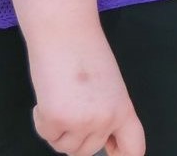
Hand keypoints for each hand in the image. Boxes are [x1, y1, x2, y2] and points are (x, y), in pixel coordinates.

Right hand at [28, 32, 144, 155]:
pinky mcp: (58, 120)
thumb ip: (106, 111)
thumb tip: (103, 142)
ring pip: (65, 147)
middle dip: (73, 135)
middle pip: (87, 151)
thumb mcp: (107, 86)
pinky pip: (46, 135)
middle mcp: (107, 119)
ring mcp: (83, 122)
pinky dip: (42, 120)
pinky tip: (48, 96)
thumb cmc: (84, 53)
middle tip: (69, 106)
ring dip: (57, 129)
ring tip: (61, 98)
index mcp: (124, 108)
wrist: (66, 33)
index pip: (134, 146)